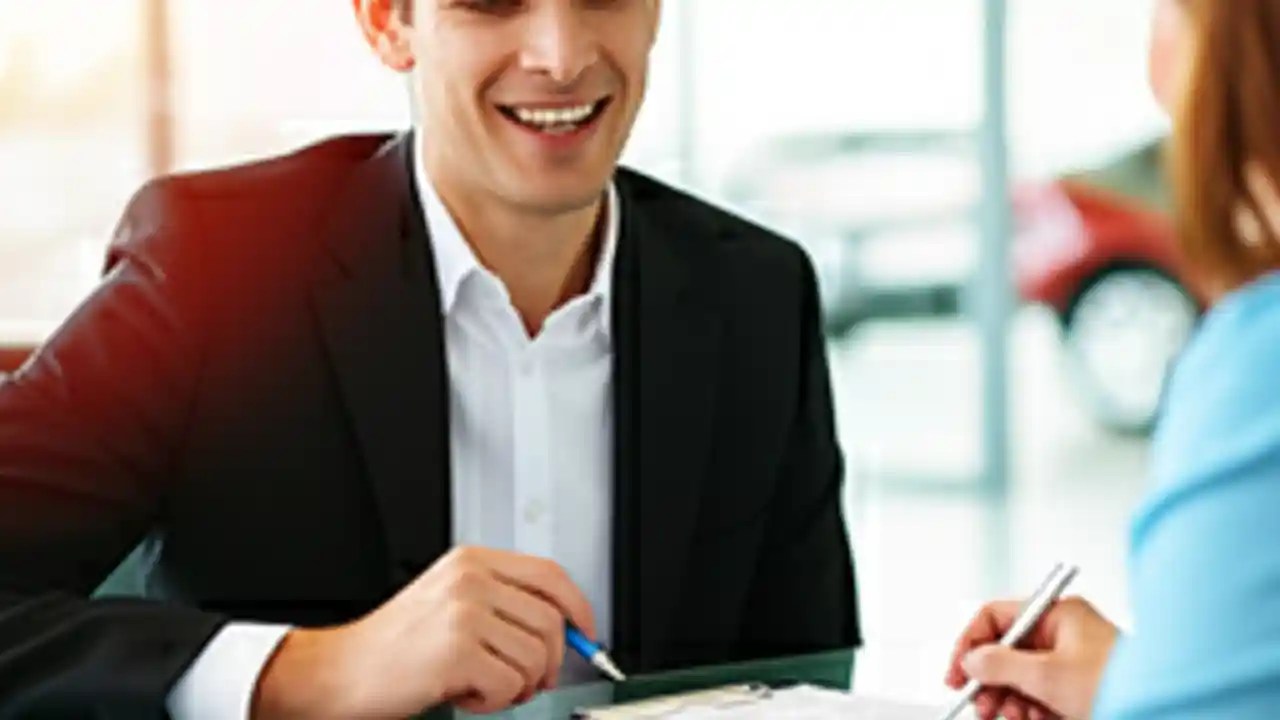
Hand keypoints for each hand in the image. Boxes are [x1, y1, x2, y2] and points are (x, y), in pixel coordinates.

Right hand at [251, 547, 596, 718]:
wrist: (336, 673)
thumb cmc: (391, 648)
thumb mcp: (449, 605)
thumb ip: (501, 606)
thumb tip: (564, 631)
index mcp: (472, 562)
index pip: (550, 574)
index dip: (579, 607)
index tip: (586, 635)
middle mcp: (470, 580)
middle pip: (551, 621)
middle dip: (548, 663)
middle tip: (525, 683)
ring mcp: (464, 612)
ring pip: (535, 657)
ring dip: (516, 686)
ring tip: (481, 687)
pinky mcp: (457, 651)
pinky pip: (509, 684)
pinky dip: (494, 701)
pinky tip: (463, 694)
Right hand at [944, 597, 1118, 719]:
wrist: (1165, 710)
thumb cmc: (1118, 685)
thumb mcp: (1048, 675)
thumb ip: (1000, 665)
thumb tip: (970, 661)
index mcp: (1057, 614)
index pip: (996, 617)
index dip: (971, 644)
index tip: (957, 674)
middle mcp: (1063, 634)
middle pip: (1005, 652)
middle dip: (989, 681)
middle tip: (980, 706)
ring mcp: (1071, 663)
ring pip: (1020, 678)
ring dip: (1008, 700)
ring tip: (1010, 716)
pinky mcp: (1078, 690)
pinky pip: (1039, 696)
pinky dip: (1029, 710)